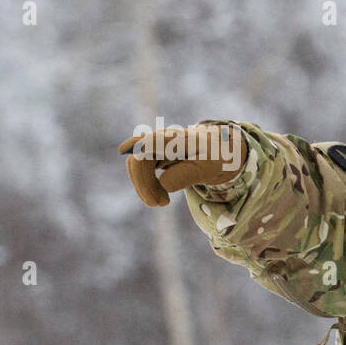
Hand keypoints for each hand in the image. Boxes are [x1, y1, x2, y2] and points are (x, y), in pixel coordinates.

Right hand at [119, 122, 247, 206]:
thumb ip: (187, 174)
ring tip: (162, 203)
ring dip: (144, 187)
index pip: (150, 141)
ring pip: (137, 167)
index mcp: (177, 140)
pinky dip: (147, 186)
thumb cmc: (217, 157)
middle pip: (139, 159)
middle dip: (144, 184)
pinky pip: (143, 172)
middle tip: (160, 204)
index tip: (122, 152)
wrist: (222, 152)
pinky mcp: (156, 157)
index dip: (134, 145)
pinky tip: (160, 197)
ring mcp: (157, 148)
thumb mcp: (209, 168)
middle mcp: (163, 141)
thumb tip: (163, 183)